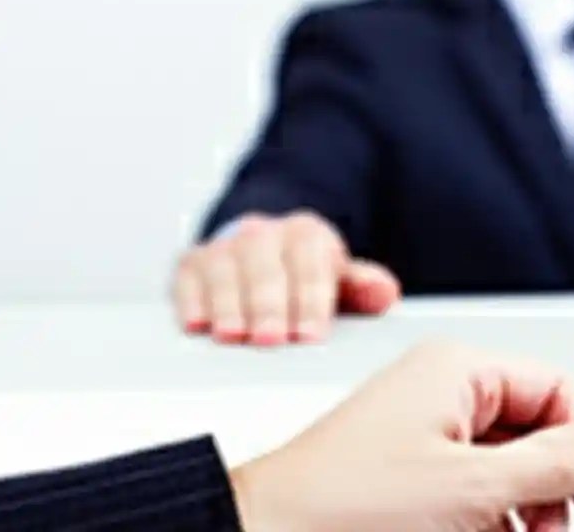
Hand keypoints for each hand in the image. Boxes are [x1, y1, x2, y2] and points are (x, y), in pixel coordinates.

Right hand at [171, 212, 400, 344]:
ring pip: (225, 269)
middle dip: (268, 305)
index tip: (310, 336)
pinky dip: (191, 299)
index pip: (311, 268)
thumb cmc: (308, 278)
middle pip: (265, 267)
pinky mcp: (192, 262)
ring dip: (228, 304)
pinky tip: (196, 323)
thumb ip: (365, 288)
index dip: (311, 303)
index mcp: (307, 234)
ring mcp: (225, 246)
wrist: (266, 252)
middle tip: (270, 339)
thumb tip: (384, 292)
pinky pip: (188, 277)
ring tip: (232, 336)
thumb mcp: (342, 280)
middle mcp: (264, 233)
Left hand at [228, 340, 573, 531]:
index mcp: (459, 372)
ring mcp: (424, 437)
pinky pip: (469, 493)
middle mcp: (444, 395)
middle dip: (546, 493)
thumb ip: (550, 467)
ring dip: (515, 516)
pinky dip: (481, 523)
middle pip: (533, 437)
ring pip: (504, 473)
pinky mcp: (407, 476)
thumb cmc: (342, 507)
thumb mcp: (470, 489)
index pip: (556, 392)